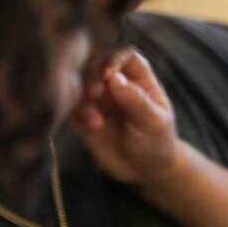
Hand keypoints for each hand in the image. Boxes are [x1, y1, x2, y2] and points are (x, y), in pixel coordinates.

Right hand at [70, 46, 177, 184]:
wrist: (145, 170)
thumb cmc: (157, 142)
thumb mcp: (153, 123)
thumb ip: (135, 101)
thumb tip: (114, 78)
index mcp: (139, 78)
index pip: (125, 56)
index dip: (115, 59)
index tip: (109, 75)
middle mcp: (116, 83)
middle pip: (96, 64)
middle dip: (92, 76)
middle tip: (94, 94)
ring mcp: (98, 98)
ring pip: (79, 84)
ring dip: (82, 97)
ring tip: (96, 122)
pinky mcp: (83, 115)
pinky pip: (70, 106)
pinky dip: (76, 112)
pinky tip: (91, 127)